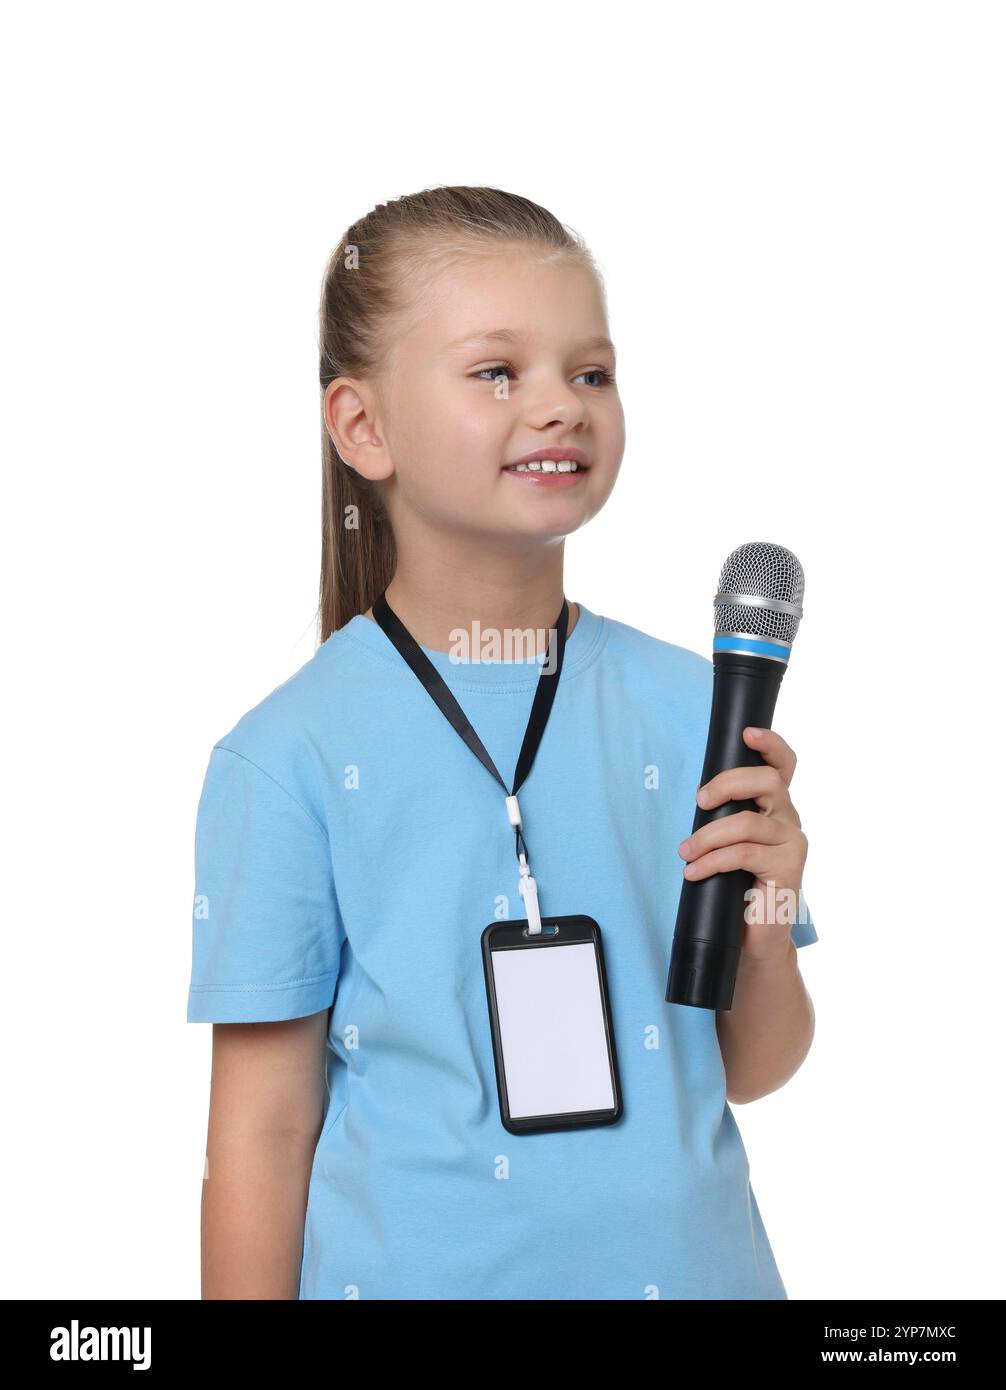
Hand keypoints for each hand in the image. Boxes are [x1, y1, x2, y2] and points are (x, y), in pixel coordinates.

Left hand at [677, 726, 808, 963]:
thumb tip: (699, 800)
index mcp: (775, 808)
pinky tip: (694, 873)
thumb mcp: (728, 845)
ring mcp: (793, 844)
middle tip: (699, 802)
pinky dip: (712, 861)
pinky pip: (744, 854)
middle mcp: (789, 820)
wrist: (753, 939)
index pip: (784, 766)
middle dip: (727, 784)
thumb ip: (724, 818)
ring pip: (747, 823)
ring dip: (708, 836)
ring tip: (685, 852)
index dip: (771, 744)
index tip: (748, 732)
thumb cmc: (737, 888)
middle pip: (767, 782)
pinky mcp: (788, 869)